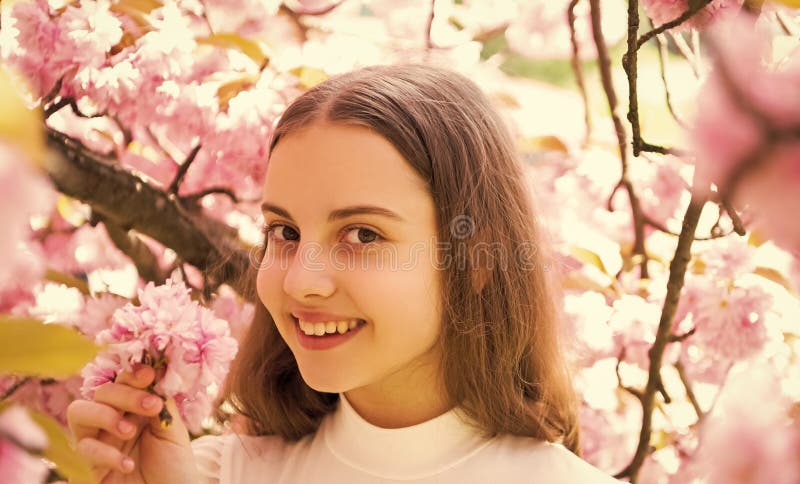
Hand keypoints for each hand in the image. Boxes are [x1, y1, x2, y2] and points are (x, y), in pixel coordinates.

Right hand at [67, 365, 198, 483]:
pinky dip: (106, 454)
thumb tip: (156, 373)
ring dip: (104, 415)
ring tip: (129, 431)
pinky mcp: (87, 465)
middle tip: (150, 406)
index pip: (123, 381)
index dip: (132, 374)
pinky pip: (84, 449)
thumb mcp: (172, 430)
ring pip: (79, 412)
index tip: (148, 374)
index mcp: (134, 407)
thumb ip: (161, 403)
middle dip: (125, 394)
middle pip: (101, 392)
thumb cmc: (173, 466)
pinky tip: (128, 463)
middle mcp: (112, 420)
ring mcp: (98, 440)